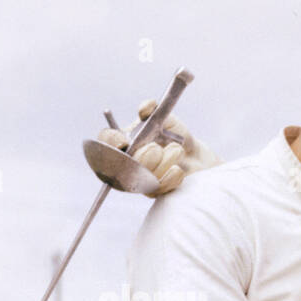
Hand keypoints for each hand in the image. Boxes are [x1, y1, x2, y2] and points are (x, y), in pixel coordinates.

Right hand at [95, 99, 220, 194]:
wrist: (194, 155)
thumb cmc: (175, 135)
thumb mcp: (166, 118)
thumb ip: (154, 110)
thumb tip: (144, 110)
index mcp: (124, 139)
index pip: (105, 140)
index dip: (110, 142)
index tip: (124, 141)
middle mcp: (126, 159)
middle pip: (123, 164)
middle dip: (142, 156)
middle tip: (157, 148)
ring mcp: (138, 176)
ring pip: (141, 176)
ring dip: (161, 163)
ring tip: (177, 150)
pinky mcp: (153, 190)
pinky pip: (156, 188)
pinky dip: (170, 177)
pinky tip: (178, 169)